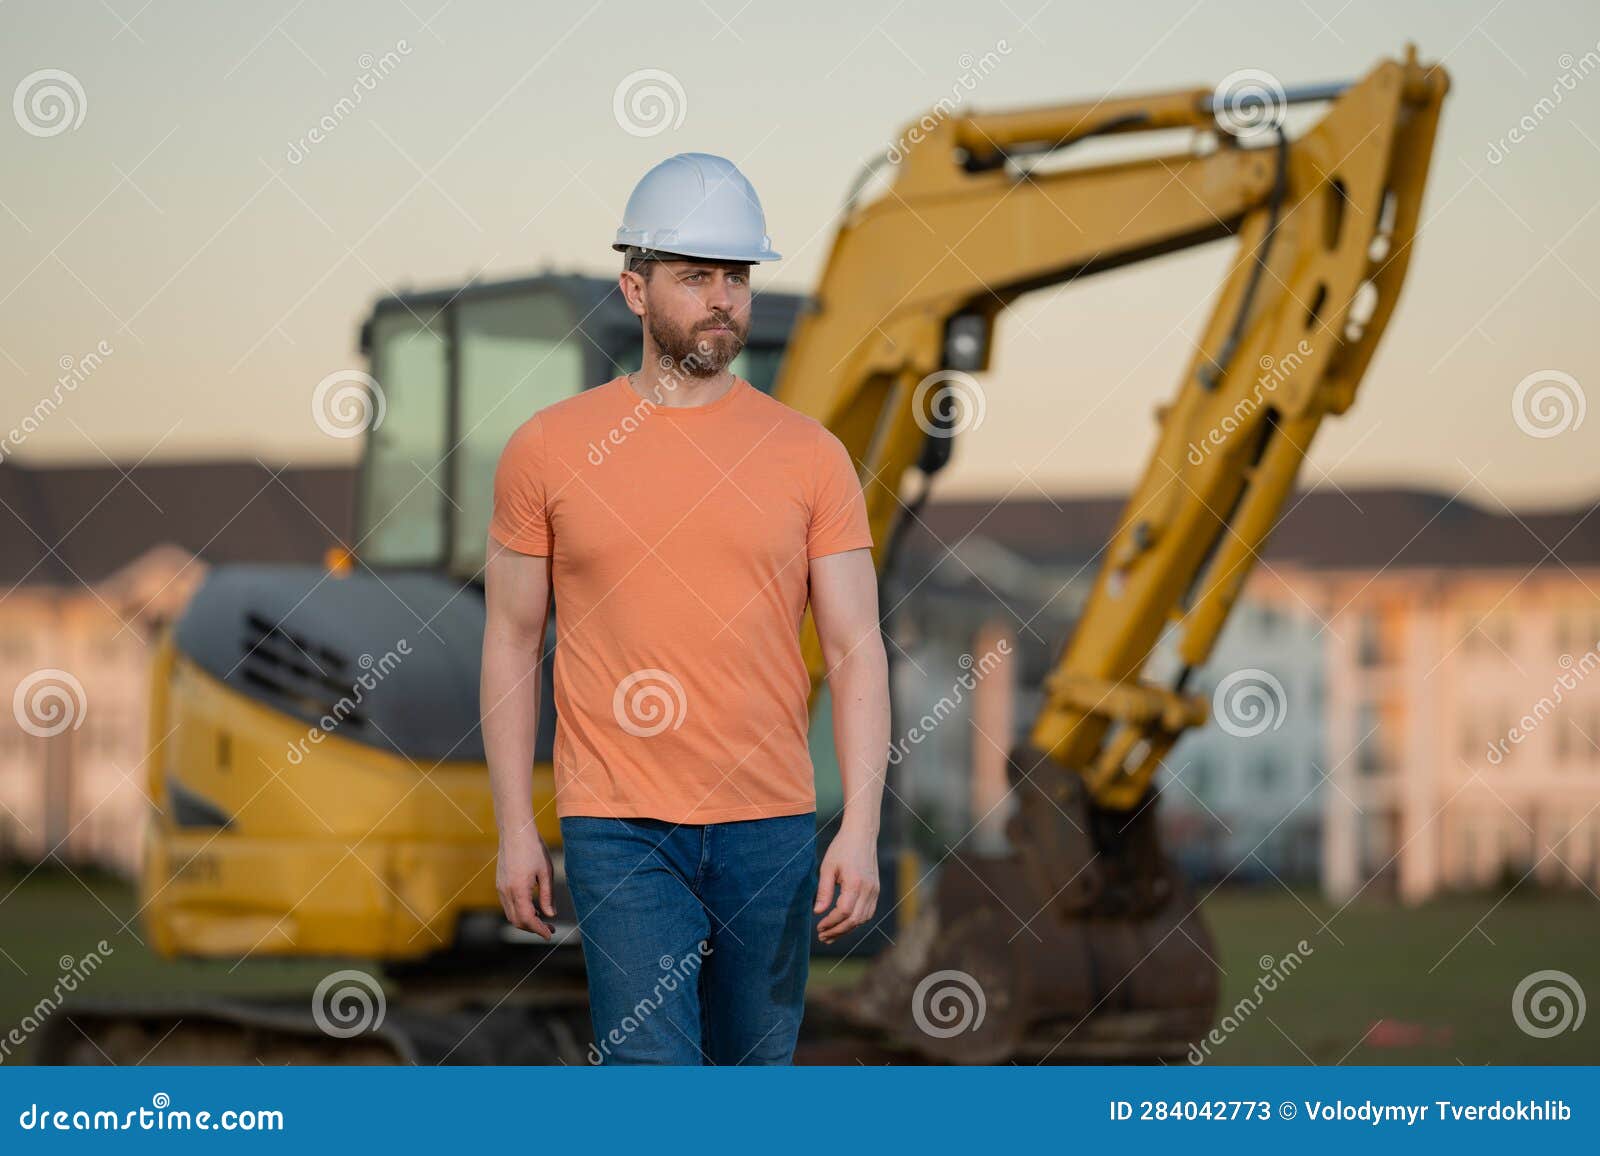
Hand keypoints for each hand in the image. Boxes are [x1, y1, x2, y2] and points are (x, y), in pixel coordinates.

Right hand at [496, 823, 555, 939]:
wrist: (515, 831)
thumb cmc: (533, 849)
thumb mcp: (546, 872)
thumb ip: (548, 896)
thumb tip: (551, 915)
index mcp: (519, 889)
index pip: (528, 919)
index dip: (539, 930)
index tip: (550, 935)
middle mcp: (506, 891)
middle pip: (517, 921)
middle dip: (533, 928)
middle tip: (550, 928)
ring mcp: (500, 888)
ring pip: (511, 914)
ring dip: (525, 921)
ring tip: (543, 919)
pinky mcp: (499, 883)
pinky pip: (508, 905)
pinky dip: (519, 911)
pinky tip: (532, 907)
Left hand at [814, 824, 878, 944]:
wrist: (862, 835)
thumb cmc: (842, 848)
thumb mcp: (828, 867)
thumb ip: (824, 891)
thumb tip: (818, 912)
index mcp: (856, 883)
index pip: (843, 912)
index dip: (830, 923)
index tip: (818, 927)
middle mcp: (868, 889)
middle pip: (854, 920)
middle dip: (838, 931)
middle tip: (823, 937)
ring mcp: (875, 890)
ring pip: (863, 919)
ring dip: (847, 929)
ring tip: (831, 934)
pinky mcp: (876, 890)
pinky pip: (868, 912)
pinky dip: (856, 921)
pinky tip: (844, 923)